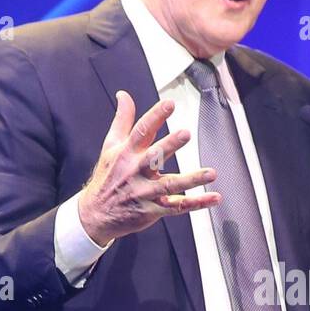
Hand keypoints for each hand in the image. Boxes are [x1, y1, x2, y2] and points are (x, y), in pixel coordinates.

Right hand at [77, 91, 219, 244]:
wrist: (96, 215)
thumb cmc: (107, 177)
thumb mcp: (110, 146)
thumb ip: (122, 120)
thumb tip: (124, 95)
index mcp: (126, 153)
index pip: (141, 131)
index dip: (155, 116)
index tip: (169, 104)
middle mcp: (135, 171)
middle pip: (154, 156)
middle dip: (169, 145)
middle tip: (185, 134)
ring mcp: (145, 192)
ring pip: (170, 185)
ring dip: (192, 179)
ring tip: (211, 173)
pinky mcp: (153, 210)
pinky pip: (178, 206)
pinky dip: (197, 203)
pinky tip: (213, 197)